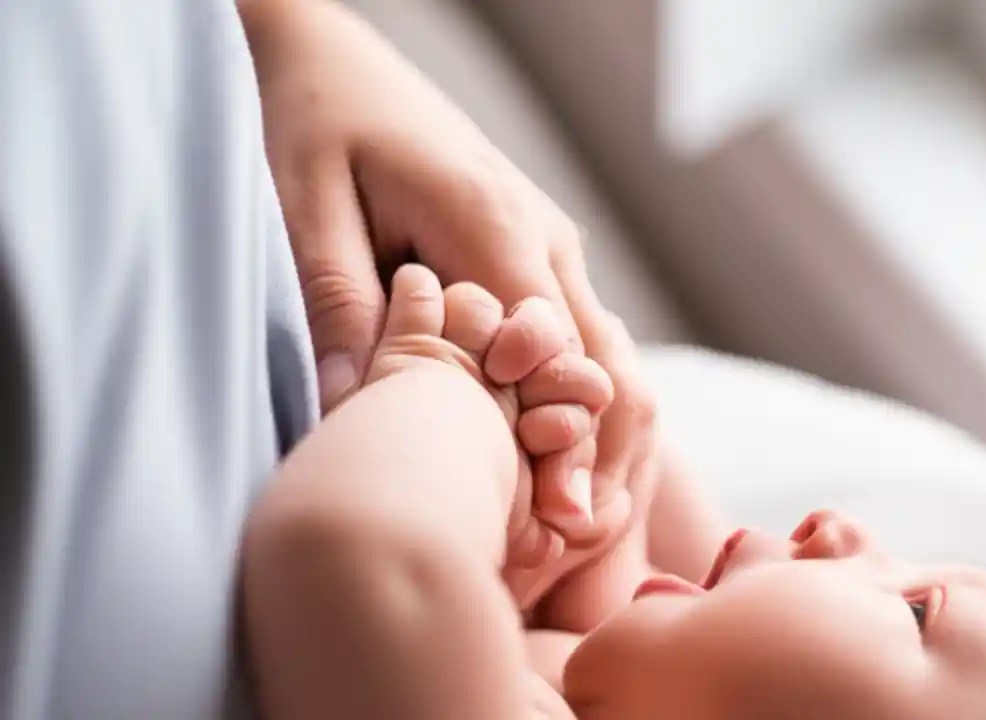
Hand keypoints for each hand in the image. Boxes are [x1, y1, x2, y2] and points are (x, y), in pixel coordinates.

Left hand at [240, 0, 656, 597]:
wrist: (333, 54)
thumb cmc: (316, 118)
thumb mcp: (305, 202)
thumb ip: (342, 301)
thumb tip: (362, 409)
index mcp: (491, 221)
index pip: (558, 348)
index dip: (567, 438)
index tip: (557, 520)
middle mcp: (542, 237)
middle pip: (609, 361)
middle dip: (603, 453)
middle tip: (572, 537)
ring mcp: (550, 246)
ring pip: (613, 355)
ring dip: (604, 436)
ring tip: (576, 521)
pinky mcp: (539, 257)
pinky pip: (587, 341)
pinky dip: (586, 407)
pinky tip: (559, 463)